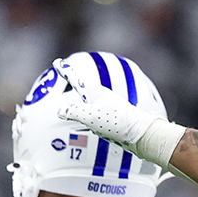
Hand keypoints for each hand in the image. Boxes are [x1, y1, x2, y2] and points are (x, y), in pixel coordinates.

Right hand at [52, 59, 181, 166]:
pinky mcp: (111, 119)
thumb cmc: (117, 122)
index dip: (66, 71)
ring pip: (89, 103)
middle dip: (74, 81)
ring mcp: (106, 108)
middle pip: (83, 88)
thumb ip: (74, 112)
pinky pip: (95, 115)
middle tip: (65, 72)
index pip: (76, 79)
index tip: (58, 62)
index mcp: (95, 93)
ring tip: (76, 96)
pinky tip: (92, 124)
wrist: (140, 134)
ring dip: (81, 99)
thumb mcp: (91, 117)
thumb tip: (61, 111)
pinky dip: (89, 116)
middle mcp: (101, 98)